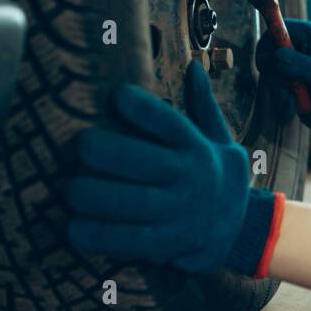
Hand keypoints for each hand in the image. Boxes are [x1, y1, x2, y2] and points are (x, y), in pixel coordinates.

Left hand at [65, 65, 278, 274]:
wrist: (243, 229)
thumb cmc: (219, 175)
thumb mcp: (220, 140)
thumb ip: (204, 106)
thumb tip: (193, 65)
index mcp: (197, 148)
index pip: (171, 123)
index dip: (143, 109)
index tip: (117, 96)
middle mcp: (190, 178)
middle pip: (144, 162)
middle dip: (105, 152)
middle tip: (79, 146)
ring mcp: (178, 213)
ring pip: (131, 204)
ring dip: (93, 196)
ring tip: (67, 189)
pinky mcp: (166, 244)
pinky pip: (128, 242)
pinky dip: (98, 236)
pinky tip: (74, 227)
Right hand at [254, 18, 310, 130]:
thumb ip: (292, 62)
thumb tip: (270, 56)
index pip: (280, 29)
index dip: (267, 45)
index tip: (263, 65)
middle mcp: (310, 42)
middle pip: (277, 50)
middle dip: (280, 72)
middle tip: (292, 87)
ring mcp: (309, 58)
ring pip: (282, 69)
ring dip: (289, 87)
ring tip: (306, 99)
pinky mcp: (308, 73)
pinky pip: (291, 82)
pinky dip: (297, 95)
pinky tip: (310, 105)